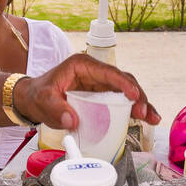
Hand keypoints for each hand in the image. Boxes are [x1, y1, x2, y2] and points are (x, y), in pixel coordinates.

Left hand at [14, 53, 160, 130]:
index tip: (134, 95)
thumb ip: (56, 109)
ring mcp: (100, 84)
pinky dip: (133, 110)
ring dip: (141, 104)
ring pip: (127, 91)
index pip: (108, 72)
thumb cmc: (38, 95)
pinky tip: (146, 119)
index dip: (123, 83)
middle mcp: (95, 72)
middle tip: (143, 112)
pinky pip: (122, 102)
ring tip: (152, 118)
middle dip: (137, 96)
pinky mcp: (102, 97)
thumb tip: (72, 120)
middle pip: (123, 80)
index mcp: (82, 64)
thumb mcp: (43, 100)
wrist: (33, 100)